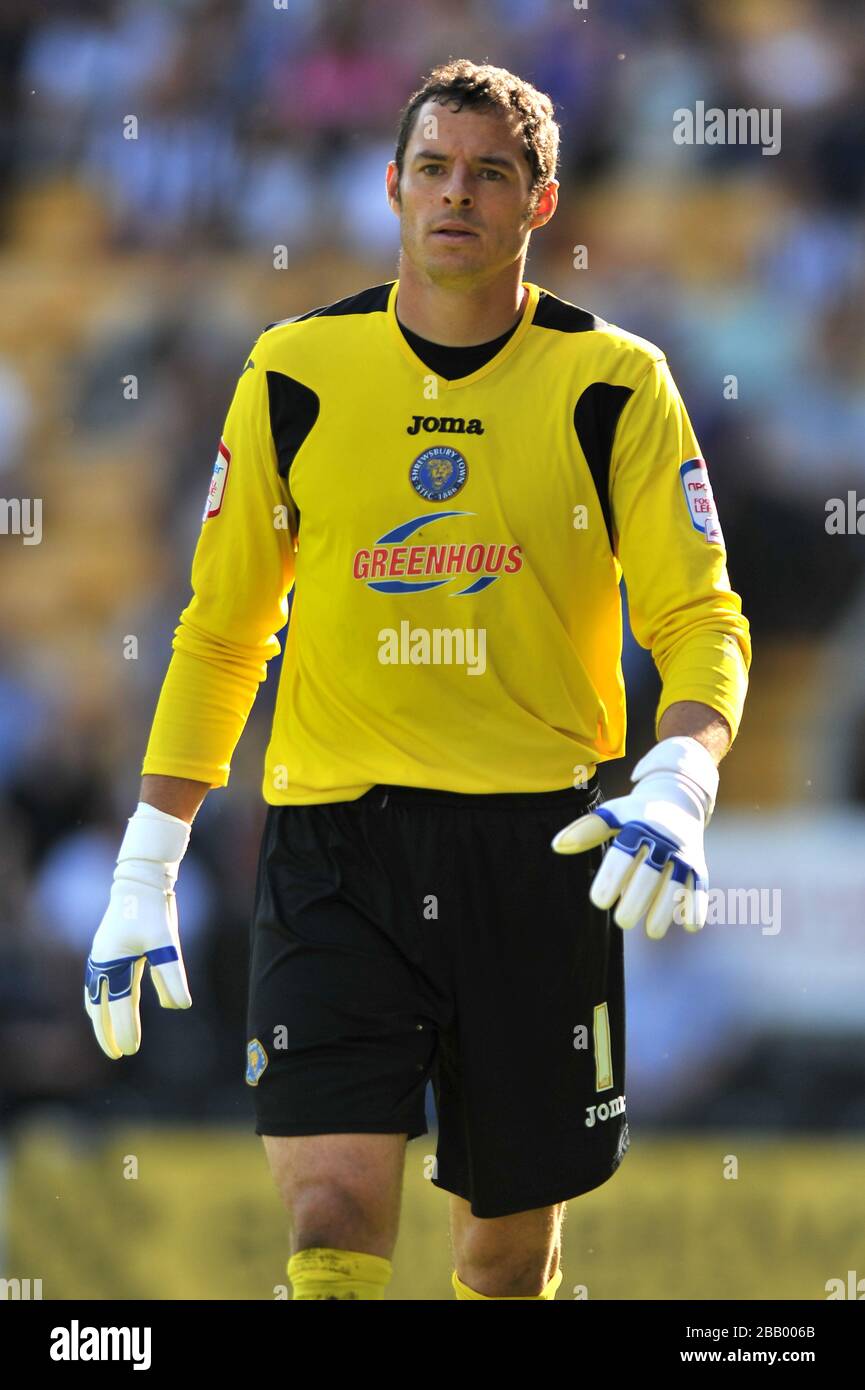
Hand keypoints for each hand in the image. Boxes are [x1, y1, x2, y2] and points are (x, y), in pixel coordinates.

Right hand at [84, 803, 191, 1058]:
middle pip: (100, 1006)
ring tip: (108, 1037)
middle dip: (107, 1031)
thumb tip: (180, 1007)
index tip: (130, 1052)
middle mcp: (103, 962)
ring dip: (101, 1018)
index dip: (124, 1030)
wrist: (141, 880)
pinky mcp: (109, 950)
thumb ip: (171, 974)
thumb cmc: (153, 909)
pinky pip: (98, 983)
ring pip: (96, 996)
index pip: (118, 1007)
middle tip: (117, 1054)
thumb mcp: (166, 941)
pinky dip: (100, 1000)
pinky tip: (108, 1005)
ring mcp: (103, 956)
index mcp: (113, 963)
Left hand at [551, 737, 718, 937]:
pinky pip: (700, 887)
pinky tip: (688, 926)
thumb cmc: (635, 814)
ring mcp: (684, 854)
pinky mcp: (698, 866)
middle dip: (637, 901)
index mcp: (639, 827)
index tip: (599, 901)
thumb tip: (557, 846)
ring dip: (666, 911)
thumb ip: (585, 830)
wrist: (679, 800)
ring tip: (652, 931)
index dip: (611, 879)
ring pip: (677, 885)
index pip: (623, 855)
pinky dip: (697, 907)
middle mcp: (664, 840)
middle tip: (622, 921)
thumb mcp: (612, 815)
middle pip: (650, 875)